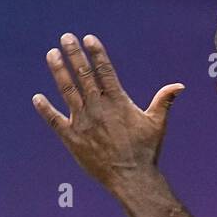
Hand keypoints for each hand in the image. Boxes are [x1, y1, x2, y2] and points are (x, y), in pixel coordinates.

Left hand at [32, 33, 184, 192]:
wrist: (131, 179)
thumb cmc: (146, 152)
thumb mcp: (157, 123)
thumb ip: (164, 101)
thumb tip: (180, 86)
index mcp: (118, 102)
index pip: (104, 70)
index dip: (96, 53)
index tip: (88, 38)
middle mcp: (99, 108)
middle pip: (84, 75)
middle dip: (74, 54)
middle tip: (66, 37)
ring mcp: (83, 122)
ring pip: (68, 91)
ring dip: (59, 71)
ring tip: (52, 54)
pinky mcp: (72, 139)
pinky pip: (55, 121)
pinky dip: (45, 109)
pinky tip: (37, 98)